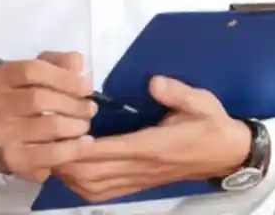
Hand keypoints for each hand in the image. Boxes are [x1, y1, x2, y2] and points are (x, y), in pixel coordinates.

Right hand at [0, 51, 98, 182]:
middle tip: (90, 109)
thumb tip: (77, 65)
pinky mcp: (13, 159)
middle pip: (39, 99)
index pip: (31, 70)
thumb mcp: (46, 72)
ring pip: (49, 125)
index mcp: (0, 78)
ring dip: (76, 124)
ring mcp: (1, 134)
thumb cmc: (33, 99)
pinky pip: (50, 153)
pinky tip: (85, 143)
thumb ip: (62, 63)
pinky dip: (74, 148)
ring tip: (85, 124)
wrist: (15, 140)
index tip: (86, 87)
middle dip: (73, 103)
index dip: (64, 77)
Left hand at [53, 76, 251, 202]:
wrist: (227, 154)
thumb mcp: (201, 101)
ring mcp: (139, 179)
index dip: (88, 147)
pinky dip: (82, 185)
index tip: (67, 135)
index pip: (115, 150)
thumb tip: (153, 82)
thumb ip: (177, 92)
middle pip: (96, 173)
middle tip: (47, 142)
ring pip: (95, 187)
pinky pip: (104, 193)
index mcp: (156, 145)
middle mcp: (143, 166)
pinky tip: (70, 171)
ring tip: (52, 154)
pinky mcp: (138, 184)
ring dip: (71, 175)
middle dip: (68, 161)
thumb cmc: (212, 125)